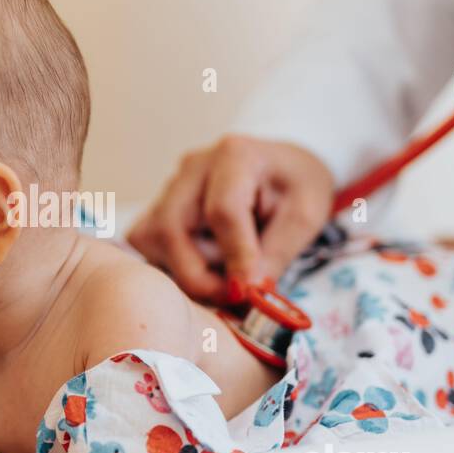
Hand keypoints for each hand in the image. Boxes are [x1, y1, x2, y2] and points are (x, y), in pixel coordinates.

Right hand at [127, 136, 334, 302]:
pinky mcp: (158, 206)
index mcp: (236, 156)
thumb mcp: (305, 217)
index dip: (235, 257)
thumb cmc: (295, 189)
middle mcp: (193, 167)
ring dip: (184, 271)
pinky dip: (173, 265)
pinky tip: (206, 266)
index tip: (249, 292)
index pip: (223, 211)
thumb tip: (246, 292)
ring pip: (152, 240)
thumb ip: (276, 253)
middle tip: (234, 296)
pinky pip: (149, 245)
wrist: (280, 171)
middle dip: (198, 276)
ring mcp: (170, 186)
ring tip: (224, 274)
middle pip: (171, 228)